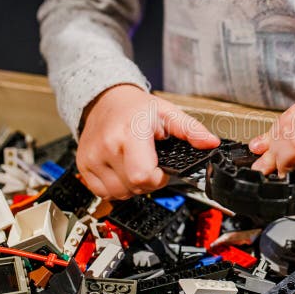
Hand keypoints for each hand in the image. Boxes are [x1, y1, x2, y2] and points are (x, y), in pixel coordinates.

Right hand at [76, 84, 219, 198]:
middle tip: (150, 162)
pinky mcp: (84, 166)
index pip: (143, 176)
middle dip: (148, 181)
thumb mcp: (168, 113)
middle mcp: (107, 147)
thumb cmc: (135, 108)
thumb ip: (191, 130)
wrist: (104, 100)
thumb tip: (210, 142)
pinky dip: (116, 188)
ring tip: (136, 164)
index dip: (159, 179)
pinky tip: (122, 170)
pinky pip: (103, 193)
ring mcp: (92, 158)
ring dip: (132, 187)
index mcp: (130, 133)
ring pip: (119, 194)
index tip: (162, 168)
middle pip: (134, 187)